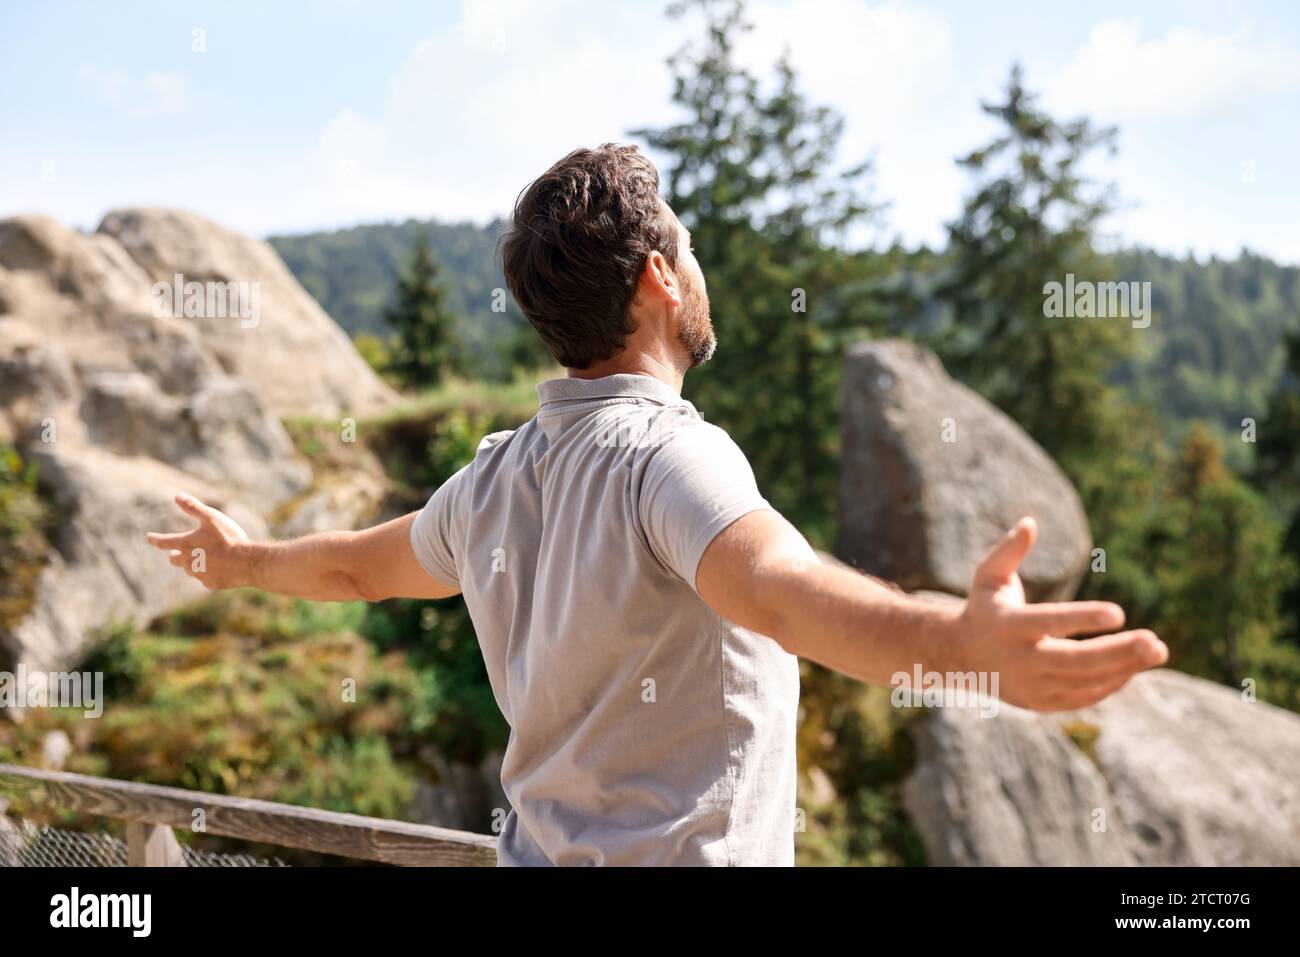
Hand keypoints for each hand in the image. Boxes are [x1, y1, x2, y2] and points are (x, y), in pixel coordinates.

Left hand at [145, 492, 251, 589]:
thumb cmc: (228, 538)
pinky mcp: (210, 583)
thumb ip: (193, 507)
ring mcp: (199, 574)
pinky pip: (205, 578)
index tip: (149, 537)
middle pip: (174, 559)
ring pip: (189, 570)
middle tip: (178, 552)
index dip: (155, 539)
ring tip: (204, 558)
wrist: (246, 562)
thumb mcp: (211, 517)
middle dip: (175, 555)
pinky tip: (218, 568)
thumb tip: (177, 495)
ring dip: (192, 564)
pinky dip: (208, 573)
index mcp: (185, 544)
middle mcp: (188, 561)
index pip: (164, 542)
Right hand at [954, 517, 1167, 710]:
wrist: (961, 657)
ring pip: (1086, 681)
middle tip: (1156, 643)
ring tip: (1159, 651)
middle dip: (1119, 653)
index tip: (1120, 614)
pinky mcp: (1041, 702)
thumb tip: (1030, 522)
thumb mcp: (988, 576)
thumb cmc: (984, 607)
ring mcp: (1032, 685)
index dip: (1084, 618)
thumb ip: (1008, 551)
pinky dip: (1111, 683)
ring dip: (1125, 667)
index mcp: (1008, 626)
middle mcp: (1020, 659)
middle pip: (1076, 661)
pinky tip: (1134, 666)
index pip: (1050, 622)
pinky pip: (1083, 696)